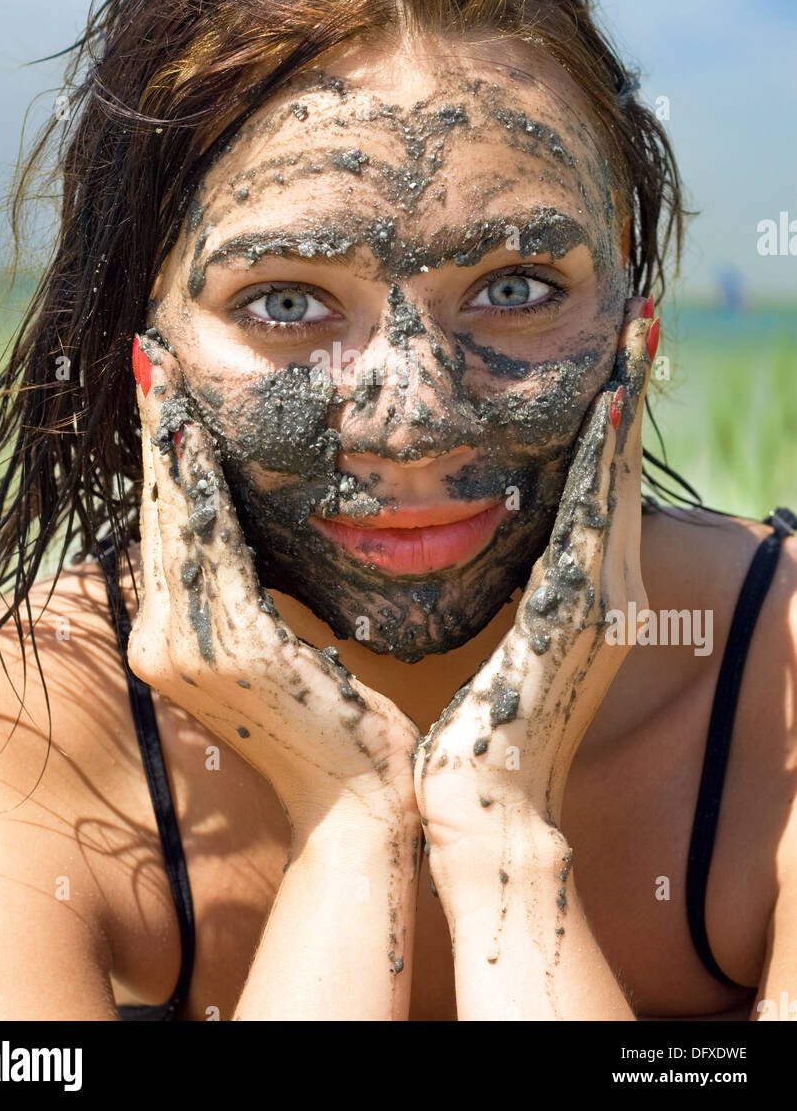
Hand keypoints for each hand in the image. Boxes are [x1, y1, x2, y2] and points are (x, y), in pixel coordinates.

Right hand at [128, 332, 421, 831]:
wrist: (364, 800)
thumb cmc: (343, 724)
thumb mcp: (288, 649)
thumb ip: (257, 599)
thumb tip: (256, 542)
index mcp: (179, 641)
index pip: (169, 527)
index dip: (162, 457)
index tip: (164, 390)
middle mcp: (163, 642)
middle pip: (157, 513)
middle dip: (155, 433)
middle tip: (151, 358)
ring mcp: (183, 647)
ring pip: (173, 518)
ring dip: (168, 443)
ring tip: (162, 375)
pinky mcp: (222, 646)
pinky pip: (207, 544)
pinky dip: (198, 485)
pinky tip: (195, 434)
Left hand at [412, 296, 655, 869]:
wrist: (488, 804)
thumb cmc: (483, 731)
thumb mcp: (507, 644)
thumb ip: (519, 595)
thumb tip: (499, 547)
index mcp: (588, 594)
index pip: (600, 488)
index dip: (612, 424)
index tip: (616, 361)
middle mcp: (611, 589)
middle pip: (623, 471)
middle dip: (634, 393)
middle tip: (643, 320)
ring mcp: (605, 600)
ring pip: (618, 482)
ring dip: (627, 406)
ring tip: (637, 335)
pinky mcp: (583, 612)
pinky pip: (596, 519)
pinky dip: (606, 461)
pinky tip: (609, 406)